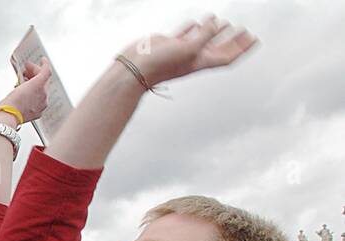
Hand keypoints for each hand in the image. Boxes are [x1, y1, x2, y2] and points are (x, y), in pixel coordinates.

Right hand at [0, 59, 51, 125]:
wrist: (7, 118)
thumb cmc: (10, 103)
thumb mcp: (18, 85)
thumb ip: (26, 77)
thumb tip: (26, 76)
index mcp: (40, 86)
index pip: (46, 71)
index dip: (43, 64)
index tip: (42, 60)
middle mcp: (44, 95)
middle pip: (43, 81)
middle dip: (35, 74)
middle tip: (27, 71)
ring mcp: (42, 104)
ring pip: (41, 90)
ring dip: (34, 85)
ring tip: (23, 83)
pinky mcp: (38, 112)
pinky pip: (39, 100)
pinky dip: (34, 96)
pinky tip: (26, 94)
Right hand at [120, 16, 256, 87]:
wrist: (135, 68)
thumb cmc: (160, 64)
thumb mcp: (189, 48)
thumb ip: (206, 35)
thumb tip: (215, 23)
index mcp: (201, 62)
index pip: (228, 56)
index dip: (243, 47)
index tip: (254, 39)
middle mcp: (193, 57)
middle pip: (220, 48)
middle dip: (234, 40)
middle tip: (245, 32)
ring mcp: (182, 51)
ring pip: (204, 39)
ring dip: (216, 31)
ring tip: (225, 23)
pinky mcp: (170, 44)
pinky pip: (186, 34)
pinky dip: (194, 28)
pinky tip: (198, 23)